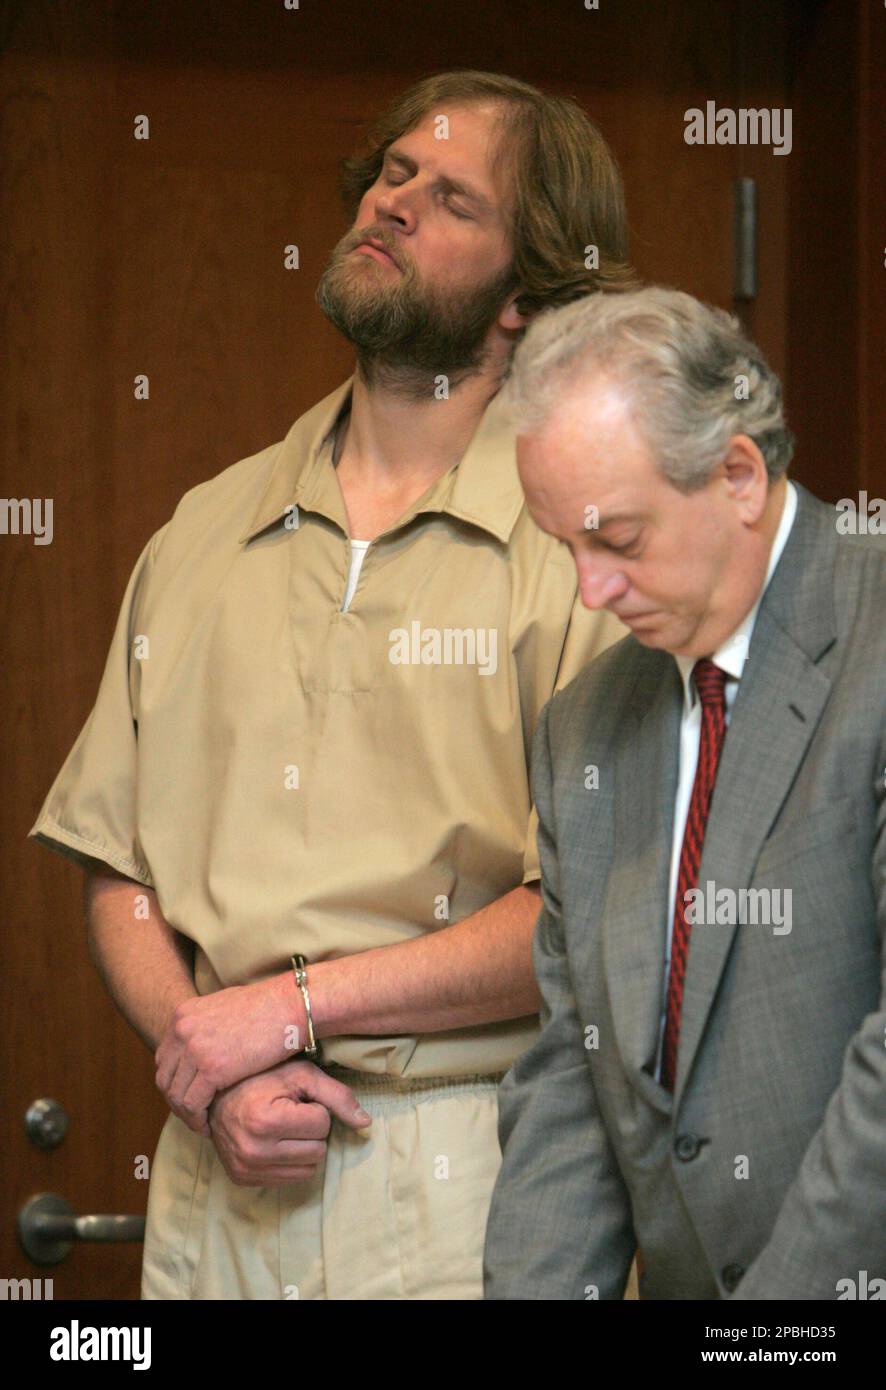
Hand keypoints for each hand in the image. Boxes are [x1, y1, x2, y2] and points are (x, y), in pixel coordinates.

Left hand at [155, 974, 299, 1133]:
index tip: (190, 1096)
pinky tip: (210, 1125)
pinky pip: (193, 1103)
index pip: (164, 1059)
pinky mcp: (212, 1067)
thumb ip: (206, 1026)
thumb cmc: (268, 1007)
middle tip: (195, 1115)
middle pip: (165, 1078)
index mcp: (183, 1015)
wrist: (289, 1005)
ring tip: (203, 1124)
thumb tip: (204, 1045)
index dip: (175, 1082)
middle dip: (177, 1100)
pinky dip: (198, 1119)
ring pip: (176, 1095)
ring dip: (187, 1114)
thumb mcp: (224, 1008)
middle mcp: (182, 1030)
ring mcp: (194, 1048)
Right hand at [208, 1059, 371, 1185]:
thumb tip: (365, 1123)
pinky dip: (288, 1161)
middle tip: (290, 1113)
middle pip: (318, 1151)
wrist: (214, 1093)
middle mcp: (253, 1151)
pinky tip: (273, 1141)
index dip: (315, 1109)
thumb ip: (337, 1095)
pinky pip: (288, 1179)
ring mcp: (245, 1168)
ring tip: (283, 1127)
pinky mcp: (241, 1179)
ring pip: (307, 1169)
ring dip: (303, 1147)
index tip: (296, 1099)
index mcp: (266, 1122)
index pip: (322, 1125)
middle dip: (311, 1130)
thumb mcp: (301, 1075)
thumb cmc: (262, 1077)